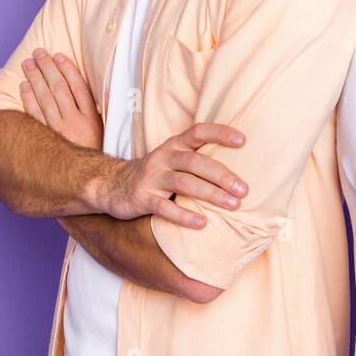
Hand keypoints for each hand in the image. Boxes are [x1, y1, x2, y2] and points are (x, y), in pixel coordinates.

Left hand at [19, 48, 102, 149]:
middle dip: (47, 68)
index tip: (59, 56)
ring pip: (45, 99)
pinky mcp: (44, 140)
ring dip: (35, 78)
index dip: (68, 70)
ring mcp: (58, 132)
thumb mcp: (100, 131)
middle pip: (59, 89)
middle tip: (38, 53)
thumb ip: (92, 111)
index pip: (78, 88)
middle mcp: (75, 124)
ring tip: (28, 64)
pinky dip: (28, 99)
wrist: (84, 181)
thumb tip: (79, 86)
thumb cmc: (91, 151)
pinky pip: (34, 116)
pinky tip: (24, 86)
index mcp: (91, 120)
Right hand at [101, 123, 250, 227]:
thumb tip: (237, 168)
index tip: (243, 140)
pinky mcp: (142, 198)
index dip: (219, 133)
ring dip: (211, 194)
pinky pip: (164, 207)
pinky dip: (184, 216)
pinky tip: (202, 224)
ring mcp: (152, 178)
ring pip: (184, 182)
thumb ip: (198, 158)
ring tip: (232, 205)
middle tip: (244, 190)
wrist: (111, 185)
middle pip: (195, 161)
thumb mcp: (172, 159)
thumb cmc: (155, 173)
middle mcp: (163, 158)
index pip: (198, 132)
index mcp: (174, 145)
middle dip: (222, 175)